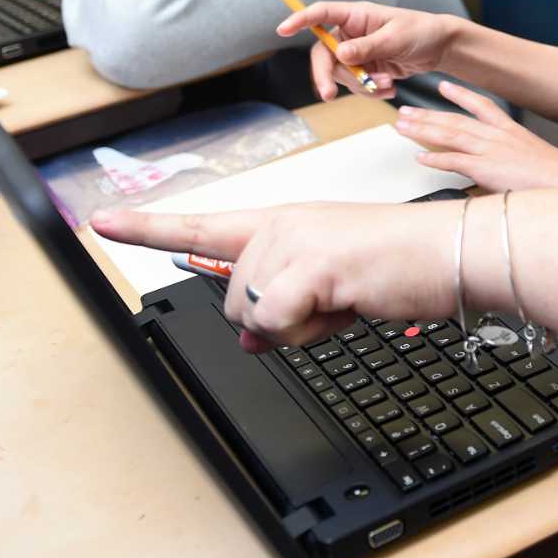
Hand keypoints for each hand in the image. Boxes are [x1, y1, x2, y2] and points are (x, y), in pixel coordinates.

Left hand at [91, 199, 459, 350]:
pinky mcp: (310, 264)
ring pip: (252, 316)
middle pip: (233, 300)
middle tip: (334, 304)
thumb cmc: (407, 265)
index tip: (103, 221)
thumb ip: (285, 306)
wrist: (454, 251)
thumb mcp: (334, 290)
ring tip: (347, 299)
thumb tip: (250, 337)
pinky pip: (273, 320)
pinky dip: (304, 329)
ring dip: (299, 327)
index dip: (148, 227)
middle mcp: (280, 223)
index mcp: (284, 221)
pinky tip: (343, 305)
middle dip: (277, 322)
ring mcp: (292, 239)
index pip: (204, 226)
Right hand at [279, 1, 461, 100]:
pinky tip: (390, 88)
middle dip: (326, 76)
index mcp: (356, 16)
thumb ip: (368, 47)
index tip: (282, 30)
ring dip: (361, 85)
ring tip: (387, 83)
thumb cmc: (420, 32)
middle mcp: (351, 33)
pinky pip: (356, 85)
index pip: (321, 14)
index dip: (300, 20)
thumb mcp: (396, 39)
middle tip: (328, 96)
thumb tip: (340, 54)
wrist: (439, 48)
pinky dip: (370, 91)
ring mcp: (357, 52)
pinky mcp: (365, 68)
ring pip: (341, 75)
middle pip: (323, 54)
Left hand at [395, 80, 557, 191]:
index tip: (444, 86)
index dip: (460, 95)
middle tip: (405, 111)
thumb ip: (511, 162)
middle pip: (455, 120)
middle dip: (427, 114)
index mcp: (510, 130)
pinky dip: (435, 159)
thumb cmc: (557, 178)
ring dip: (422, 131)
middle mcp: (497, 136)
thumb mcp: (532, 162)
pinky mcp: (485, 168)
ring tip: (402, 127)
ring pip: (449, 135)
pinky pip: (453, 161)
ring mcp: (490, 150)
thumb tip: (498, 173)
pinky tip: (419, 158)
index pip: (481, 105)